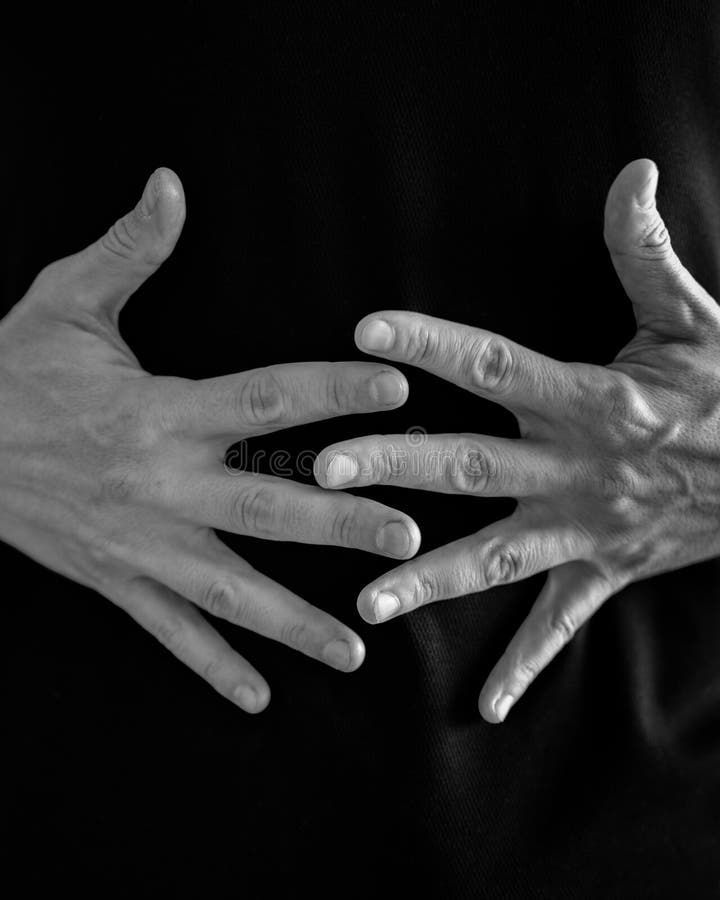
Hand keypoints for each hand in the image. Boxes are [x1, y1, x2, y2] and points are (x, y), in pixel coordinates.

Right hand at [0, 168, 419, 711]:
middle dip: (341, 524)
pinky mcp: (114, 579)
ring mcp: (138, 544)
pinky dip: (213, 667)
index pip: (266, 399)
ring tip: (358, 649)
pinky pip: (170, 633)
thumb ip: (130, 249)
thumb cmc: (11, 369)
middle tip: (409, 539)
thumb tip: (170, 181)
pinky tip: (259, 698)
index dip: (333, 390)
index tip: (395, 388)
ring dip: (295, 623)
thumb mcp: (65, 300)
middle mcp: (159, 485)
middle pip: (267, 508)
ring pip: (230, 591)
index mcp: (160, 411)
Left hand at [314, 158, 719, 722]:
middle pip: (470, 465)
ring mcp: (588, 528)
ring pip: (497, 556)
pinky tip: (486, 707)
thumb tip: (634, 171)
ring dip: (432, 579)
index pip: (496, 366)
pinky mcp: (606, 570)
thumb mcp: (696, 318)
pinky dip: (526, 665)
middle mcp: (576, 467)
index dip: (434, 344)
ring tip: (367, 603)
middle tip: (321, 471)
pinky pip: (562, 625)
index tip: (367, 329)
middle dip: (395, 467)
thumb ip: (647, 252)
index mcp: (591, 398)